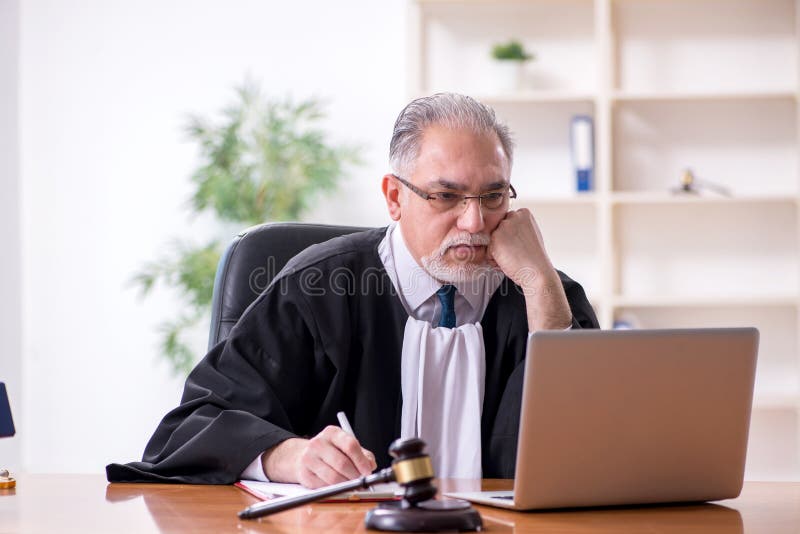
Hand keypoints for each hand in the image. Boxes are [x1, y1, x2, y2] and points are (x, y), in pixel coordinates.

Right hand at [262, 426, 376, 488]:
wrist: (301, 456)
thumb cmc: (330, 451)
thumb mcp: (346, 446)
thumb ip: (362, 454)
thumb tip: (371, 465)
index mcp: (332, 433)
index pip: (350, 445)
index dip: (361, 461)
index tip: (368, 471)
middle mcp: (318, 443)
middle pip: (342, 463)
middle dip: (355, 475)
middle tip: (362, 481)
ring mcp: (309, 458)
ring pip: (333, 478)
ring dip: (346, 484)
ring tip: (351, 484)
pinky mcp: (304, 474)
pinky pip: (324, 486)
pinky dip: (334, 489)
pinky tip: (337, 485)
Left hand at [487, 208, 552, 287]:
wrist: (537, 272)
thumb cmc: (534, 257)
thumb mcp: (530, 233)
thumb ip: (517, 226)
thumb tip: (503, 227)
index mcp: (524, 213)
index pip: (507, 221)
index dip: (513, 236)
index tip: (522, 243)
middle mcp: (513, 216)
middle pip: (498, 229)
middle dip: (504, 241)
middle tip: (518, 251)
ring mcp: (503, 226)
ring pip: (492, 241)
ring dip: (499, 251)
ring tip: (514, 256)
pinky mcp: (495, 239)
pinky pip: (488, 252)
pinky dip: (495, 260)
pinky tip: (509, 261)